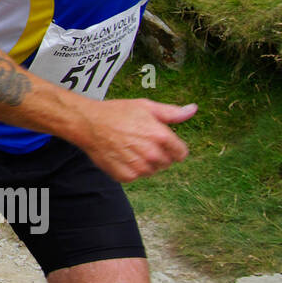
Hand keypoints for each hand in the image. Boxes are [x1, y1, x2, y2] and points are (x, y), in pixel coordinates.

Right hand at [76, 99, 196, 182]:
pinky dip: (131, 169)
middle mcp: (152, 154)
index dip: (173, 147)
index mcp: (161, 137)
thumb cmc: (116, 113)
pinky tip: (122, 156)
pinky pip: (136, 176)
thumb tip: (192, 109)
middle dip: (158, 154)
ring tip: (130, 148)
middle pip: (167, 163)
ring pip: (152, 171)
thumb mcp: (146, 106)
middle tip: (141, 142)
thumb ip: (172, 112)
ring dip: (145, 163)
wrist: (89, 124)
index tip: (162, 142)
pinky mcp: (126, 176)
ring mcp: (139, 167)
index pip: (181, 154)